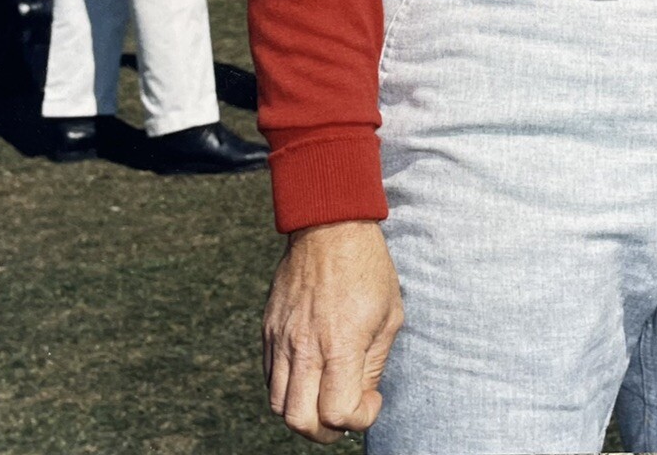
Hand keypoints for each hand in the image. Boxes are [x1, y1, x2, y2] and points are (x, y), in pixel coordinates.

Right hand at [264, 221, 402, 444]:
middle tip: (344, 415)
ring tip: (325, 397)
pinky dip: (287, 389)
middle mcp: (304, 346)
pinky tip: (310, 374)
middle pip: (300, 421)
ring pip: (278, 404)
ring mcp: (281, 338)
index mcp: (340, 343)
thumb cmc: (368, 267)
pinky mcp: (268, 329)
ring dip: (303, 412)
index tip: (372, 400)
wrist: (330, 224)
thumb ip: (374, 364)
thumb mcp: (389, 314)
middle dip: (325, 432)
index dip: (359, 419)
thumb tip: (361, 397)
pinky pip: (269, 377)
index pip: (338, 412)